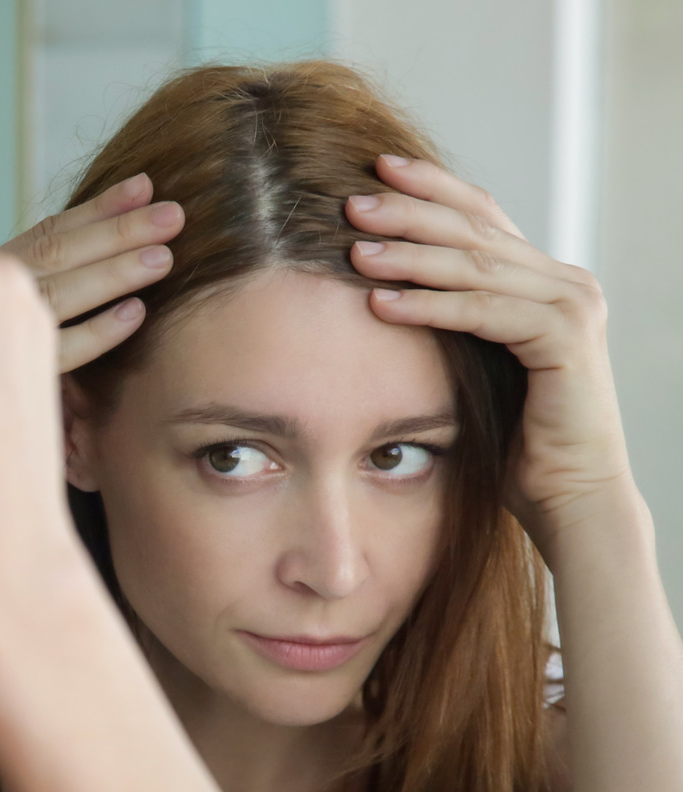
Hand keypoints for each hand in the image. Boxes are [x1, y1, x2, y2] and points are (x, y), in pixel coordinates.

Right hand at [0, 175, 183, 371]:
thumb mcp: (11, 285)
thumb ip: (56, 256)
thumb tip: (138, 192)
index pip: (51, 230)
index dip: (100, 207)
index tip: (145, 186)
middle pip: (58, 253)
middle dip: (120, 232)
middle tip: (174, 216)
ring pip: (60, 296)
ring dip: (114, 274)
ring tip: (164, 258)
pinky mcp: (15, 375)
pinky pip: (61, 351)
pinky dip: (99, 331)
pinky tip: (135, 312)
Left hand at [347, 155, 633, 545]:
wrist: (566, 494)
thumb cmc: (511, 435)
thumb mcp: (474, 360)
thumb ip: (452, 315)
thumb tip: (381, 282)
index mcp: (542, 278)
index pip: (483, 215)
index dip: (431, 187)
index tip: (376, 167)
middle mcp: (563, 282)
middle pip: (476, 230)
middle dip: (410, 211)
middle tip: (351, 200)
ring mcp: (571, 307)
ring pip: (477, 266)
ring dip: (410, 255)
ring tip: (353, 249)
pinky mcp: (565, 341)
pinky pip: (483, 312)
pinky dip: (429, 305)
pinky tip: (380, 302)